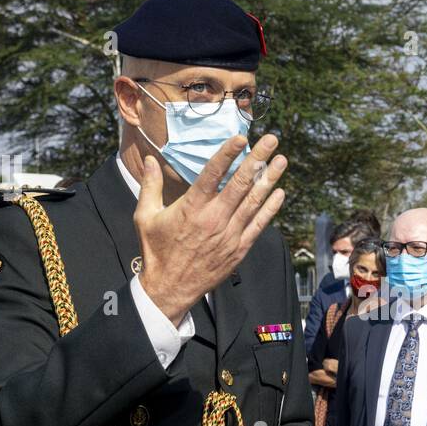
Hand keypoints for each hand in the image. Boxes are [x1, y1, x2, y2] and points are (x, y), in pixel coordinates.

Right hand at [135, 137, 287, 325]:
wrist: (170, 288)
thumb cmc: (157, 251)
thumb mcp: (145, 217)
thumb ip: (150, 186)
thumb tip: (149, 160)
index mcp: (191, 208)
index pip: (213, 174)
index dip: (228, 154)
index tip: (241, 137)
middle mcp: (214, 219)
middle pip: (240, 183)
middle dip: (258, 159)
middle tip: (271, 140)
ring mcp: (229, 234)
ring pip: (254, 202)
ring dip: (269, 179)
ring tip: (281, 160)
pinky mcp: (239, 249)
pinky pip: (259, 225)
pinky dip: (270, 208)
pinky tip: (279, 192)